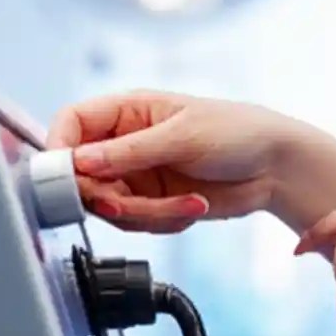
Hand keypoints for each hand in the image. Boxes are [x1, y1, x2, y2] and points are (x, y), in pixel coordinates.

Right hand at [46, 90, 297, 231]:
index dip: (59, 147)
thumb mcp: (182, 137)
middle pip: (82, 175)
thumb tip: (81, 161)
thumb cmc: (237, 132)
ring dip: (146, 214)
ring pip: (110, 206)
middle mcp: (126, 143)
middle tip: (127, 205)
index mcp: (128, 111)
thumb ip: (130, 152)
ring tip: (186, 203)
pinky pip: (138, 224)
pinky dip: (163, 222)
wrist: (276, 168)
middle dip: (107, 196)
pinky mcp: (154, 204)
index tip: (64, 175)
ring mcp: (138, 175)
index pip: (72, 123)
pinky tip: (192, 207)